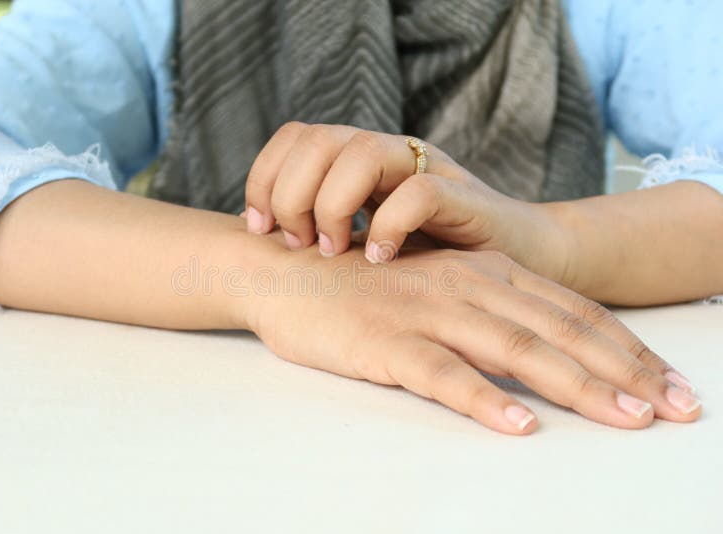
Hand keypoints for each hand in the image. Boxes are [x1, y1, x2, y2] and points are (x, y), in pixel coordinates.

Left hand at [244, 122, 568, 282]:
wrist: (518, 261)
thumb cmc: (431, 259)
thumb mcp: (364, 241)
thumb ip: (325, 230)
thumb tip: (265, 240)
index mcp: (358, 161)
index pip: (297, 137)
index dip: (265, 176)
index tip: (258, 228)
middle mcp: (389, 154)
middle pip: (319, 138)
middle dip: (292, 193)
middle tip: (298, 244)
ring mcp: (427, 169)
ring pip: (364, 151)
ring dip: (333, 204)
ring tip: (333, 251)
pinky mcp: (463, 197)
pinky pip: (419, 191)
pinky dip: (389, 224)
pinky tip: (380, 259)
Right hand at [246, 245, 700, 434]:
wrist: (288, 269)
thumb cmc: (368, 283)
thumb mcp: (440, 285)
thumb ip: (491, 309)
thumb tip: (548, 351)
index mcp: (486, 270)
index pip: (573, 311)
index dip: (628, 349)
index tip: (671, 388)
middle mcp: (467, 284)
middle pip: (561, 330)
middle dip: (625, 372)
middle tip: (676, 411)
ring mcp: (426, 311)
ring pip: (515, 349)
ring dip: (576, 386)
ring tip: (625, 419)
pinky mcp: (386, 340)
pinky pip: (443, 373)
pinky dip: (483, 398)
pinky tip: (517, 425)